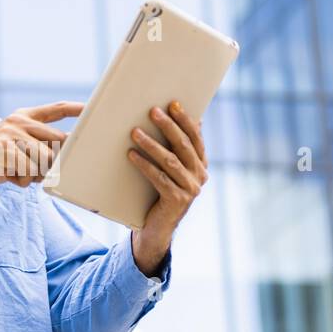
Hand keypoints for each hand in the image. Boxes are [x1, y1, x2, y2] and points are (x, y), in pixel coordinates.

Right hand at [0, 101, 83, 192]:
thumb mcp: (20, 151)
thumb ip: (42, 147)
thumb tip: (70, 154)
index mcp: (22, 117)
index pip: (56, 109)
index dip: (76, 108)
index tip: (93, 108)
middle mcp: (18, 120)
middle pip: (58, 141)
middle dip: (52, 162)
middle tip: (32, 170)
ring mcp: (11, 132)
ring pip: (46, 159)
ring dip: (35, 173)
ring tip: (15, 172)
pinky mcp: (5, 148)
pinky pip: (30, 170)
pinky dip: (21, 181)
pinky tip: (6, 175)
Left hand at [127, 100, 207, 276]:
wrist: (157, 227)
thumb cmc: (161, 192)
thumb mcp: (172, 170)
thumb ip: (177, 149)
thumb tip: (180, 118)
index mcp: (201, 165)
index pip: (195, 138)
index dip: (185, 120)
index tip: (172, 104)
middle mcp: (200, 176)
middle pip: (183, 146)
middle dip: (168, 126)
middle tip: (153, 112)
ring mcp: (190, 189)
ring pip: (170, 161)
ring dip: (151, 144)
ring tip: (135, 132)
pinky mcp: (177, 200)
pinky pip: (159, 178)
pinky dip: (144, 165)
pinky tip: (131, 155)